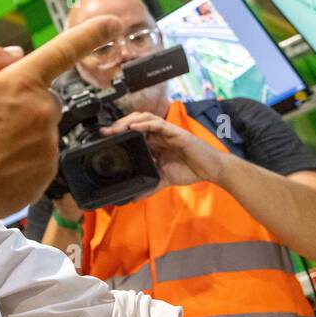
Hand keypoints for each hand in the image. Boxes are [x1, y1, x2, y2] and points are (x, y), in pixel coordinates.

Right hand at [0, 16, 122, 223]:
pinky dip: (22, 159)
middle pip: (42, 98)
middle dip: (21, 104)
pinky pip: (39, 157)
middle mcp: (41, 111)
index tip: (112, 23)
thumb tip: (17, 55)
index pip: (63, 50)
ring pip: (40, 129)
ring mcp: (47, 144)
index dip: (90, 33)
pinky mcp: (47, 172)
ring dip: (21, 133)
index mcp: (20, 82)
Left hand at [101, 111, 230, 187]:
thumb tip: (134, 198)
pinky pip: (158, 124)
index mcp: (155, 143)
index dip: (119, 133)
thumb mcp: (164, 180)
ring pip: (144, 118)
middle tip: (105, 133)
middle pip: (135, 122)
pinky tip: (134, 127)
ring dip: (128, 121)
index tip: (104, 139)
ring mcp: (167, 131)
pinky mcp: (175, 132)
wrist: (211, 170)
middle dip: (119, 125)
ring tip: (116, 128)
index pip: (133, 133)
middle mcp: (159, 135)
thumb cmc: (190, 170)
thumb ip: (150, 187)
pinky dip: (144, 124)